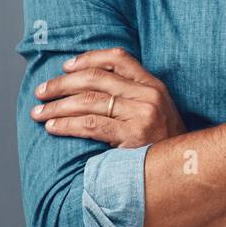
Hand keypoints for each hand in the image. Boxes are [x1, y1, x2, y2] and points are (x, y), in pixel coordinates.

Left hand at [31, 47, 186, 147]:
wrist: (186, 167)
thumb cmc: (163, 141)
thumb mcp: (157, 109)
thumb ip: (133, 94)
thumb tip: (90, 84)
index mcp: (154, 84)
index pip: (118, 58)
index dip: (88, 58)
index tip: (66, 66)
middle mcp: (148, 95)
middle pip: (96, 78)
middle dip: (62, 83)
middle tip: (42, 92)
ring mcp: (142, 115)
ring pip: (89, 101)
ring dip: (57, 106)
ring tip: (39, 112)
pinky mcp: (132, 136)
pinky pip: (90, 125)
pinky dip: (66, 125)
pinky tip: (53, 126)